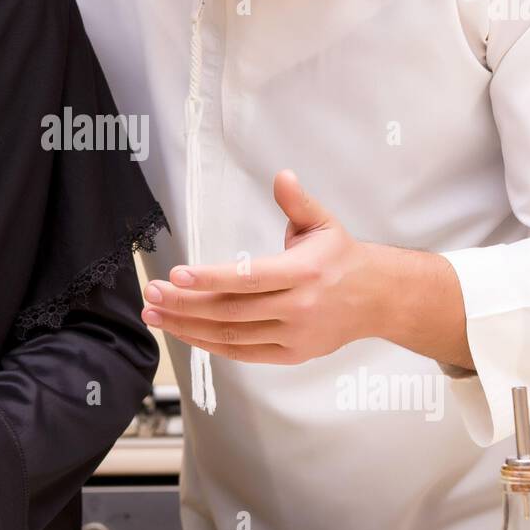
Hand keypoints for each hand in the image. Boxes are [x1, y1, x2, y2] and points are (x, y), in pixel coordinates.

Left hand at [140, 169, 471, 367]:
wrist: (377, 299)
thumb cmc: (341, 258)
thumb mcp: (324, 224)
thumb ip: (297, 202)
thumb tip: (282, 175)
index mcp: (303, 273)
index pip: (248, 278)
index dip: (210, 278)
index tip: (176, 274)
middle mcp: (298, 307)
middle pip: (230, 310)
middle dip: (185, 304)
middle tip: (152, 294)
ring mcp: (293, 335)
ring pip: (231, 335)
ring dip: (188, 326)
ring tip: (156, 314)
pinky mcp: (289, 354)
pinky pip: (242, 352)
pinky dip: (209, 344)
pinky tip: (184, 332)